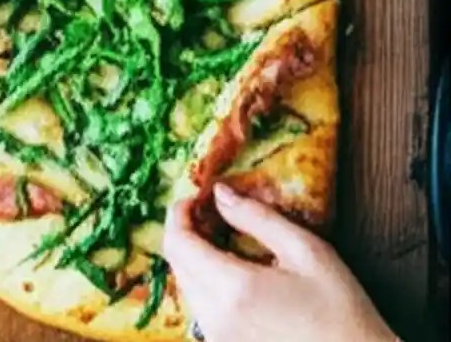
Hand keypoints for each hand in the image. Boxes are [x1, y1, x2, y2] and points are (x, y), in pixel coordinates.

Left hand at [163, 184, 395, 341]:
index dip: (178, 214)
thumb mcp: (308, 252)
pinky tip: (234, 275)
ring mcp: (218, 337)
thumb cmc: (342, 311)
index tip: (194, 197)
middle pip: (178, 264)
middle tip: (211, 214)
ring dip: (196, 259)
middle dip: (187, 233)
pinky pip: (202, 309)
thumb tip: (221, 194)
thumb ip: (258, 218)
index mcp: (233, 289)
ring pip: (187, 287)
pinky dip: (207, 285)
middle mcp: (216, 317)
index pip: (178, 244)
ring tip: (226, 242)